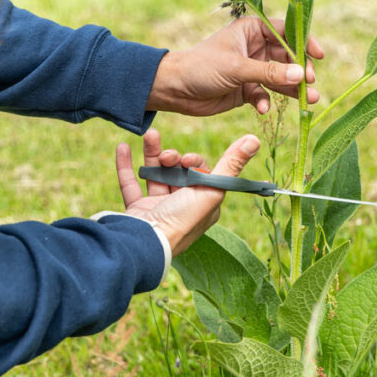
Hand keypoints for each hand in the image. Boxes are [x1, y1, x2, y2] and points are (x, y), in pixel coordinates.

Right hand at [114, 129, 260, 254]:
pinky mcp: (137, 209)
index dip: (196, 162)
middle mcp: (182, 206)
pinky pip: (130, 182)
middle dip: (174, 157)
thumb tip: (254, 140)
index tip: (188, 160)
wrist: (144, 241)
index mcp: (203, 205)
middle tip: (168, 157)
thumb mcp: (211, 189)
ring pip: (156, 173)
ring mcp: (158, 207)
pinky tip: (123, 146)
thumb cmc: (182, 219)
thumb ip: (230, 164)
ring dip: (153, 153)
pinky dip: (126, 165)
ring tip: (150, 135)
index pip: (204, 174)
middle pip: (179, 171)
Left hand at [146, 16, 324, 115]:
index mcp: (252, 30)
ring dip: (292, 90)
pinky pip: (265, 94)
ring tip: (309, 102)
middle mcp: (255, 47)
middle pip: (287, 57)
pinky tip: (263, 108)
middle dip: (300, 71)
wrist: (175, 90)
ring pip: (280, 79)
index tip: (318, 56)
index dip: (304, 42)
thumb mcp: (237, 68)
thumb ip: (269, 73)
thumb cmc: (202, 67)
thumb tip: (301, 75)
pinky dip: (266, 102)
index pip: (286, 30)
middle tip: (309, 84)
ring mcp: (252, 69)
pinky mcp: (246, 89)